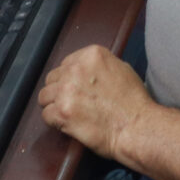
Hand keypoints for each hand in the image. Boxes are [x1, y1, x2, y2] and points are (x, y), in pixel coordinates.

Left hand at [39, 45, 152, 160]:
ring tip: (69, 113)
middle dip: (59, 90)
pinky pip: (46, 115)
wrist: (135, 124)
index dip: (69, 78)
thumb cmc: (133, 100)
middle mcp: (76, 69)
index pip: (66, 63)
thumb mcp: (121, 69)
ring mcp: (67, 90)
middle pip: (52, 79)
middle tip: (72, 102)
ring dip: (54, 105)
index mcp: (92, 55)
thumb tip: (86, 72)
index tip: (76, 88)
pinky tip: (69, 123)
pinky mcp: (62, 112)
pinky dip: (55, 121)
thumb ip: (98, 66)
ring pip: (44, 96)